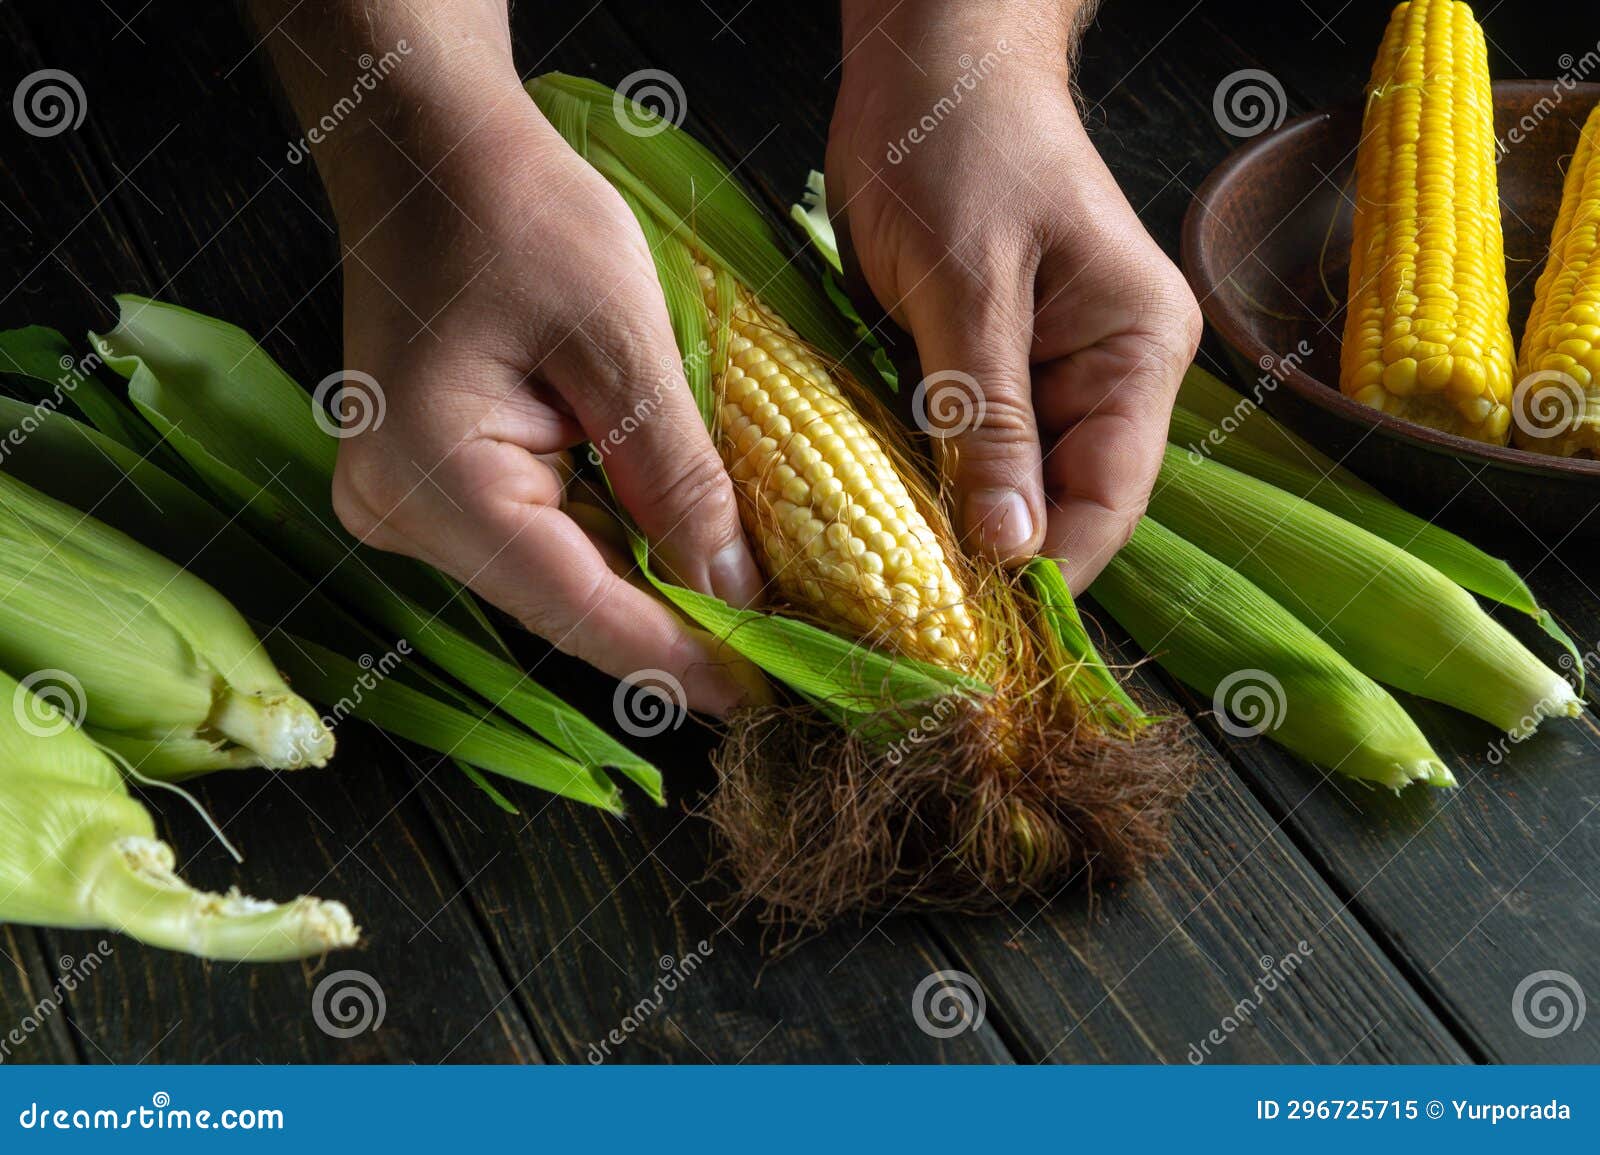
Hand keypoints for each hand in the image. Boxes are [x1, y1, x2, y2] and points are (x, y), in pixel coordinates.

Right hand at [255, 3, 766, 712]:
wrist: (429, 150)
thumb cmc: (519, 214)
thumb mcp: (622, 339)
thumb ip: (677, 476)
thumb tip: (732, 589)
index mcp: (437, 479)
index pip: (578, 605)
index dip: (676, 659)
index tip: (762, 695)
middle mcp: (401, 513)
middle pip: (561, 605)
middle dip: (669, 633)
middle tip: (771, 662)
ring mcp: (404, 504)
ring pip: (551, 580)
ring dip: (642, 597)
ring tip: (741, 621)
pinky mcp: (429, 485)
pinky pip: (533, 542)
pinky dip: (607, 551)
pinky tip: (675, 558)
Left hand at [829, 0, 1201, 589]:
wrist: (925, 60)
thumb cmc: (960, 144)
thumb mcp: (970, 287)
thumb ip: (989, 421)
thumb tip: (1011, 550)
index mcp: (1138, 352)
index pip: (1110, 498)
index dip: (1049, 570)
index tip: (973, 628)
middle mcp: (1104, 377)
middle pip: (1060, 507)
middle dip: (991, 561)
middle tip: (908, 619)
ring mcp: (1043, 379)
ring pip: (1004, 491)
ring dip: (948, 531)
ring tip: (882, 585)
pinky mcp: (983, 373)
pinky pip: (961, 454)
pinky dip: (921, 486)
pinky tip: (873, 521)